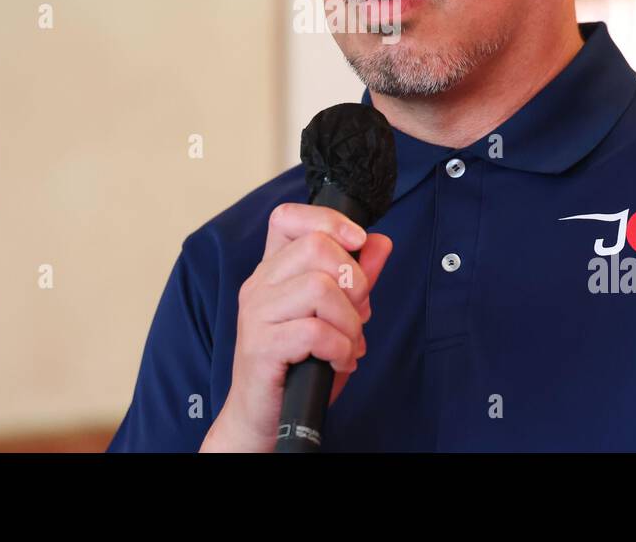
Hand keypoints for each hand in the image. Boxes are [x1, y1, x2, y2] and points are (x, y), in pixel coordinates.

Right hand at [200, 202, 392, 451]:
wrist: (262, 418)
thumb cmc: (297, 366)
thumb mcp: (334, 317)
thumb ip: (356, 279)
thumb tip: (380, 243)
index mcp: (273, 271)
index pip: (288, 218)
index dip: (328, 219)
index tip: (357, 242)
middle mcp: (259, 285)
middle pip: (316, 247)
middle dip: (354, 280)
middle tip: (359, 312)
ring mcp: (256, 314)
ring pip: (320, 287)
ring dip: (350, 320)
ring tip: (349, 342)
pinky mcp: (261, 347)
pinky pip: (315, 331)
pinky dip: (340, 348)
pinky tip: (339, 361)